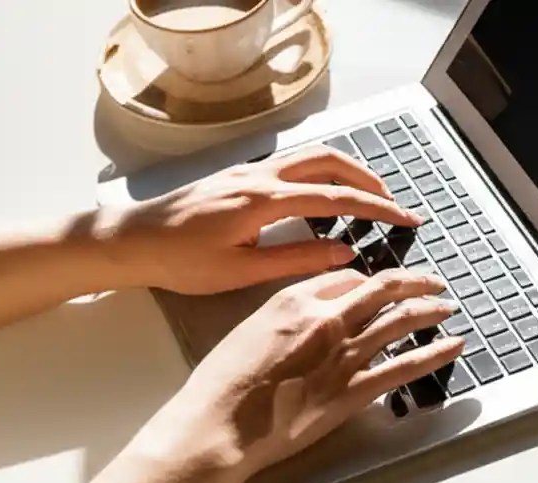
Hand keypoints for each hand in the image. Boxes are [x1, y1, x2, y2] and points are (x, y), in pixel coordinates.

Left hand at [102, 146, 420, 294]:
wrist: (130, 242)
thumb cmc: (180, 263)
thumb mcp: (243, 272)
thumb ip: (299, 258)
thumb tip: (346, 252)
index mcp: (263, 201)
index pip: (337, 200)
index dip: (378, 209)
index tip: (407, 219)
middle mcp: (260, 176)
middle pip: (331, 162)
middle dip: (370, 181)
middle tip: (396, 205)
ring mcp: (249, 171)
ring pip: (312, 155)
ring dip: (348, 171)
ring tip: (370, 196)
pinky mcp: (240, 175)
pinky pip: (293, 162)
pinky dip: (323, 171)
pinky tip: (328, 194)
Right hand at [133, 268, 464, 482]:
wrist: (221, 424)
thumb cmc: (223, 385)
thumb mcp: (249, 332)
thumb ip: (284, 320)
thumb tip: (305, 321)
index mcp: (294, 300)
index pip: (346, 277)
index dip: (371, 278)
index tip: (383, 283)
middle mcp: (326, 320)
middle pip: (383, 288)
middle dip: (414, 281)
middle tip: (432, 281)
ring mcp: (344, 354)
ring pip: (401, 320)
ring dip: (430, 310)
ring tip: (446, 306)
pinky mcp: (354, 390)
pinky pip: (406, 366)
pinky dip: (435, 353)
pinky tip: (453, 345)